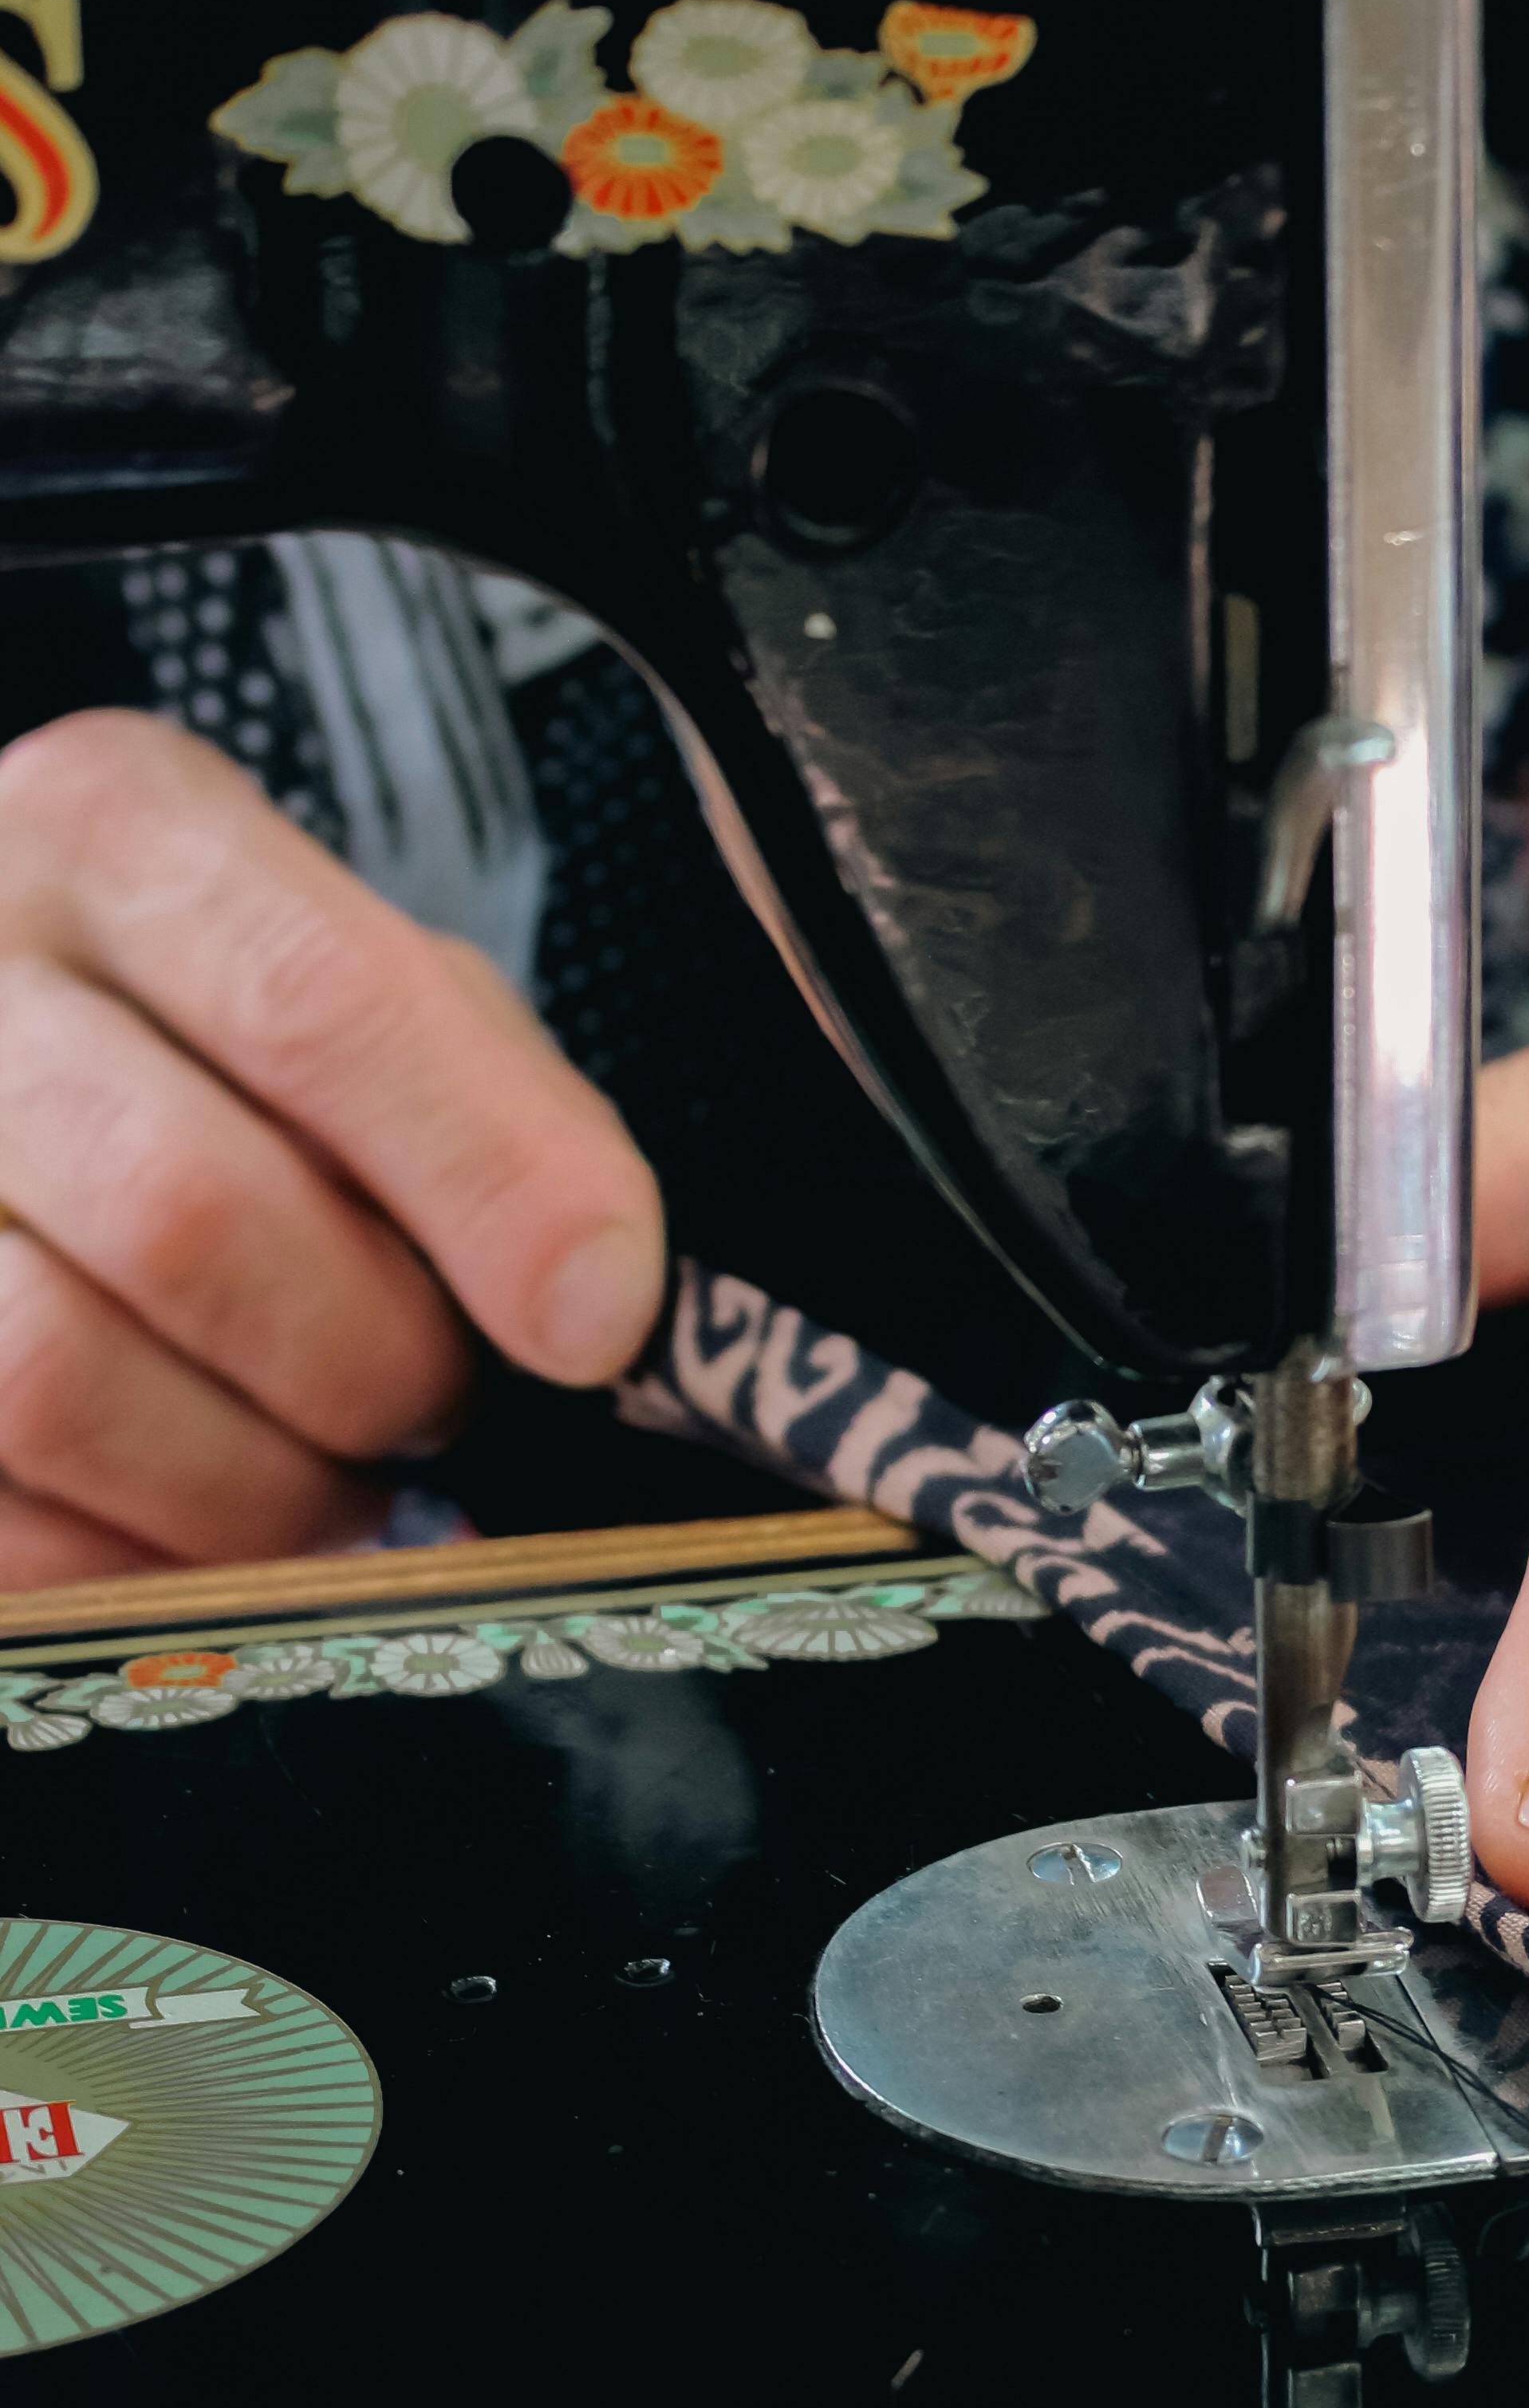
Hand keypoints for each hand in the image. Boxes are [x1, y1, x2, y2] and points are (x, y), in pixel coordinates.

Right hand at [0, 708, 664, 1582]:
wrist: (34, 1070)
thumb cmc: (251, 1057)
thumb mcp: (394, 1005)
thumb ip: (504, 1118)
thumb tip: (592, 1314)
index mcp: (117, 837)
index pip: (318, 1003)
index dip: (487, 1185)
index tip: (594, 1325)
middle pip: (186, 1215)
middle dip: (369, 1366)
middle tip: (433, 1407)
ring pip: (51, 1380)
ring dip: (252, 1490)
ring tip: (327, 1481)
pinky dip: (136, 1569)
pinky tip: (204, 1538)